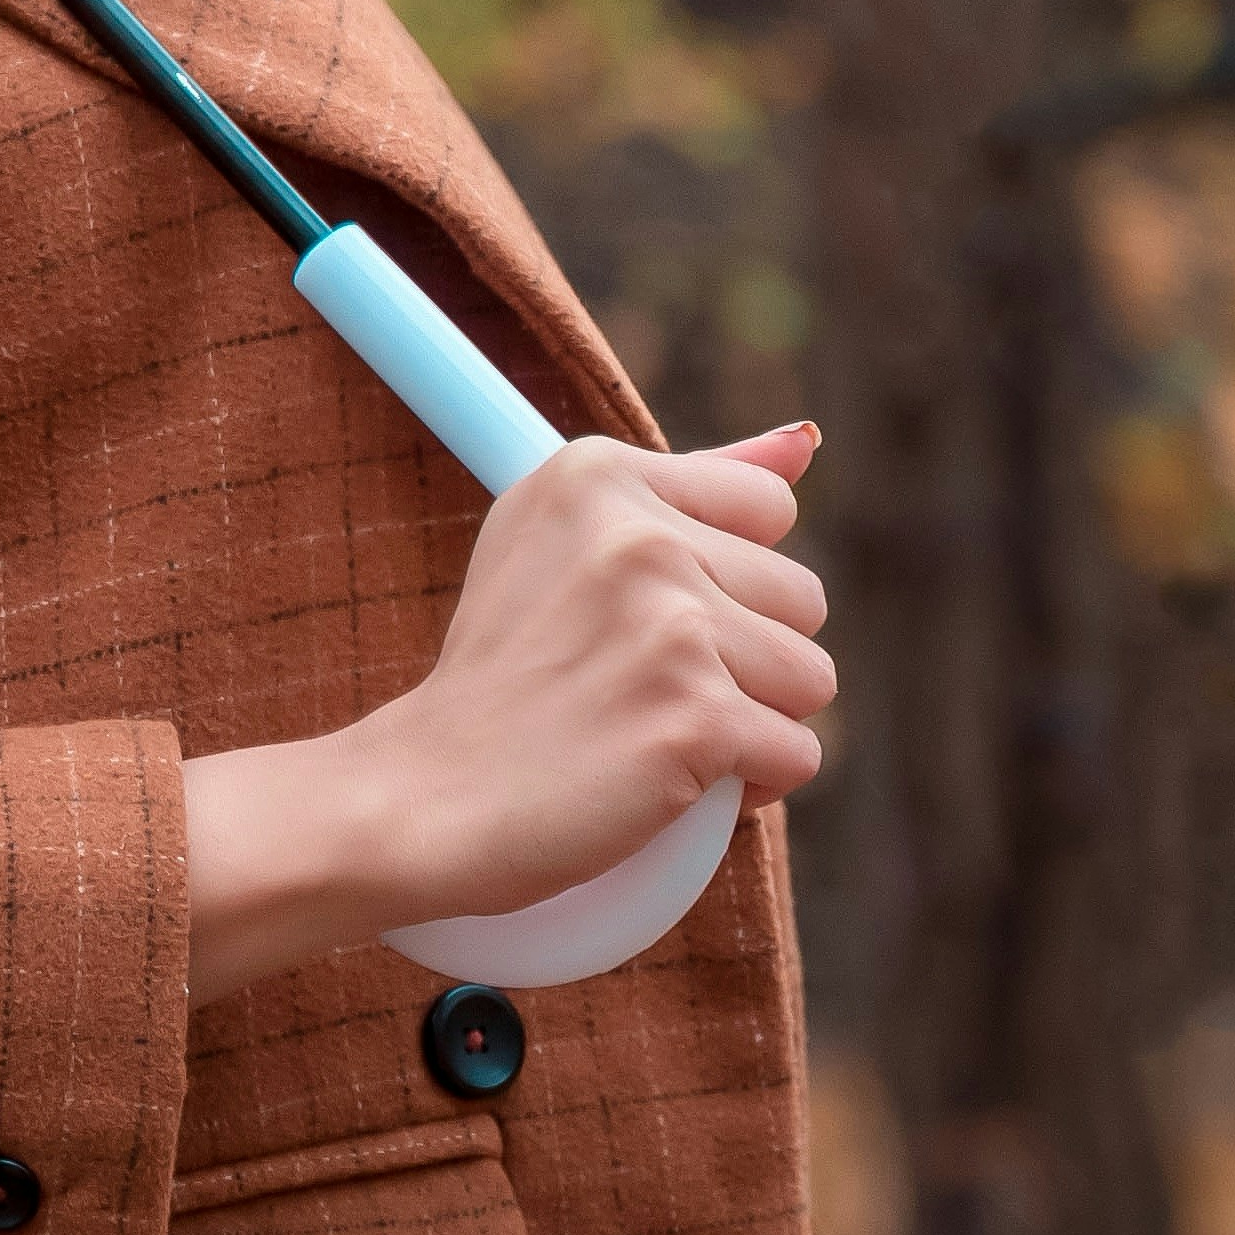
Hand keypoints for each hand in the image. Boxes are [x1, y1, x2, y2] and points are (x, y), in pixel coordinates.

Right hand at [182, 423, 835, 994]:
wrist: (424, 795)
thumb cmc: (505, 673)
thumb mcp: (564, 536)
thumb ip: (692, 481)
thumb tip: (807, 439)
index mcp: (596, 471)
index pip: (767, 506)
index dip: (728, 577)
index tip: (647, 616)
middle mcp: (637, 533)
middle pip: (801, 596)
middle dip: (747, 656)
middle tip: (643, 688)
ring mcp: (669, 625)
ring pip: (811, 677)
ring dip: (756, 722)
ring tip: (659, 731)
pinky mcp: (695, 717)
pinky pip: (797, 755)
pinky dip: (750, 786)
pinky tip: (671, 782)